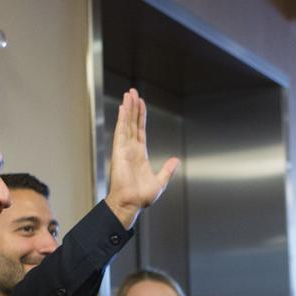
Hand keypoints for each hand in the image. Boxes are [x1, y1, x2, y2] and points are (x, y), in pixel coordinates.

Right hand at [104, 88, 179, 227]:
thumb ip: (167, 170)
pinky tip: (123, 107)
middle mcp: (131, 148)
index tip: (140, 103)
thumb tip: (175, 160)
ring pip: (127, 123)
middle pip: (132, 122)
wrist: (131, 203)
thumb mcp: (160, 181)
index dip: (140, 116)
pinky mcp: (119, 151)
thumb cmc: (141, 197)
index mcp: (140, 154)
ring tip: (129, 93)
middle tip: (132, 92)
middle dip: (133, 107)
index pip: (140, 130)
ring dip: (128, 108)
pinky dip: (122, 118)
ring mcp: (124, 148)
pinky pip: (121, 131)